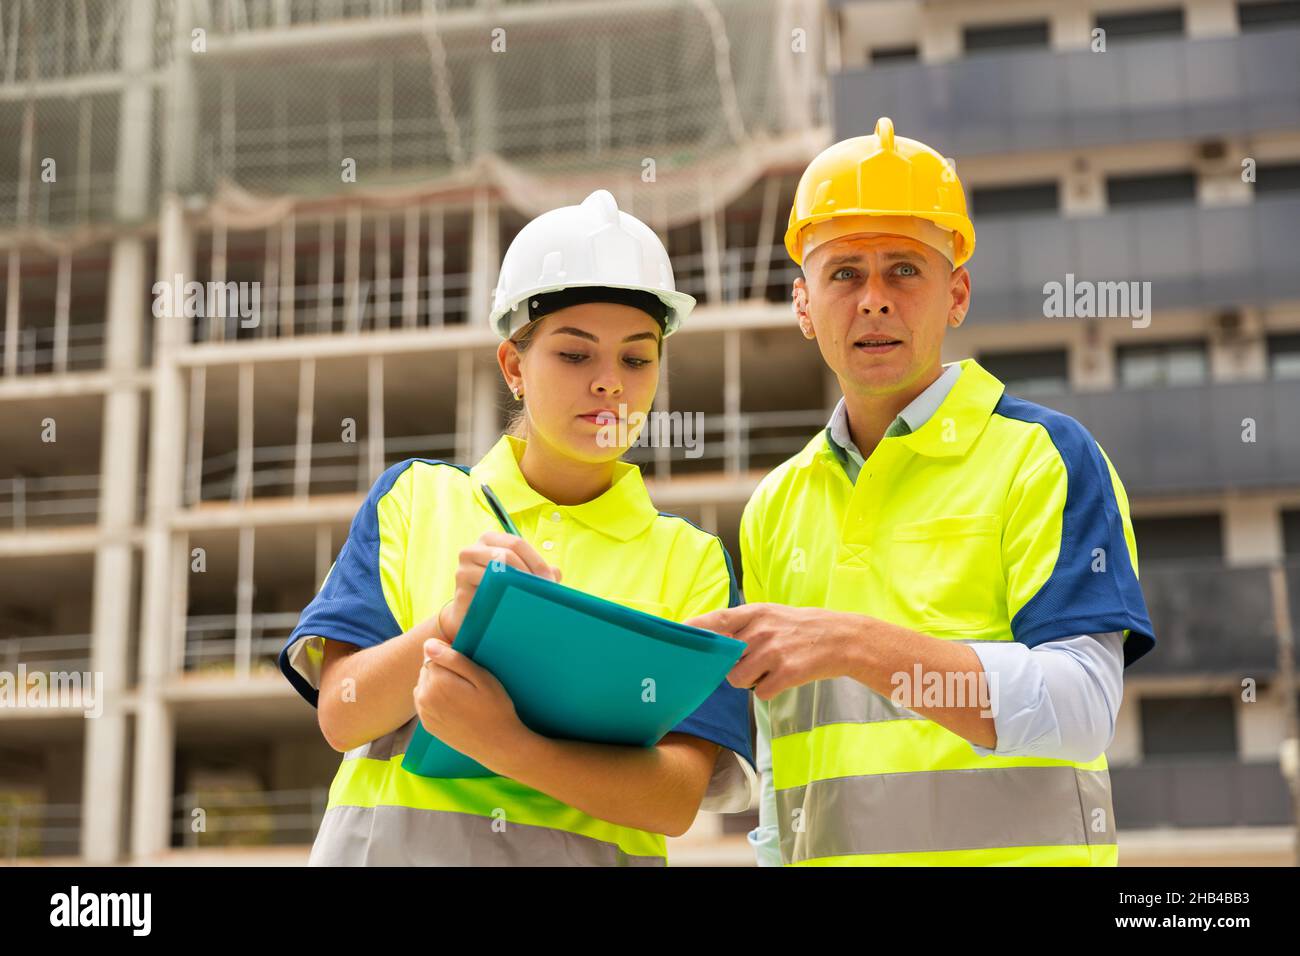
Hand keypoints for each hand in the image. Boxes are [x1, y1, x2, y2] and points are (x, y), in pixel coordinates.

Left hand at [414, 638, 528, 768]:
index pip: (433, 654)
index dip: (451, 659)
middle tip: (468, 685)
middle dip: (443, 671)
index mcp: (437, 681)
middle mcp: (424, 696)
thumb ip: (452, 658)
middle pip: (427, 669)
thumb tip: (428, 644)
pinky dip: (436, 700)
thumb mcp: (481, 677)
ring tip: (462, 696)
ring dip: (438, 685)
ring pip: (424, 685)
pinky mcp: (427, 725)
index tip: (468, 671)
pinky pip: (425, 702)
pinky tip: (455, 707)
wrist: (497, 745)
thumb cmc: (495, 707)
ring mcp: (424, 712)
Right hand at [438, 531, 560, 642]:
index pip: (517, 543)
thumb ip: (539, 572)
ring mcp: (463, 568)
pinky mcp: (460, 589)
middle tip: (545, 590)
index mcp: (489, 540)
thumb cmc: (499, 592)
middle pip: (508, 554)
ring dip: (520, 583)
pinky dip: (505, 596)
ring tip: (533, 596)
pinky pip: (487, 589)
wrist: (472, 617)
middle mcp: (472, 549)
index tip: (550, 580)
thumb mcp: (520, 578)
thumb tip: (556, 573)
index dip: (537, 561)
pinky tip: (515, 604)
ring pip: (498, 569)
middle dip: (531, 572)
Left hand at [685, 603, 863, 699]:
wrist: (842, 638)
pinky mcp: (787, 673)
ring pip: (739, 679)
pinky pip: (761, 693)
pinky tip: (784, 678)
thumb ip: (743, 626)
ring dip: (751, 680)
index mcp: (756, 613)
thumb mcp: (771, 615)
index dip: (695, 630)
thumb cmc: (802, 628)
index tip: (677, 636)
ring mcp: (774, 652)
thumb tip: (712, 642)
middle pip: (725, 660)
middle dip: (733, 666)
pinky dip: (770, 690)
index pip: (716, 621)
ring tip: (771, 669)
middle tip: (752, 661)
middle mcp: (761, 630)